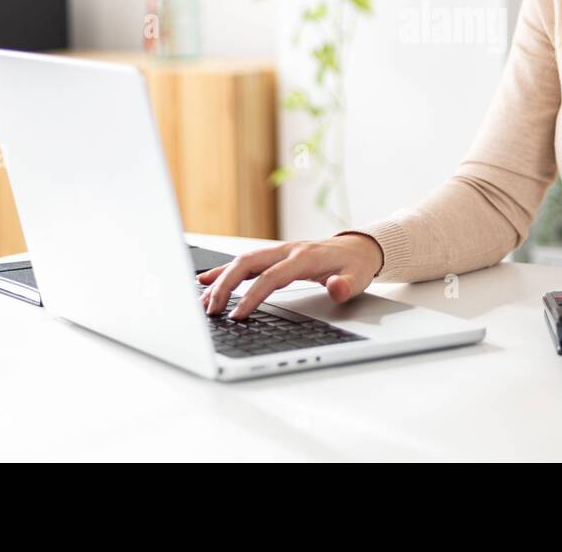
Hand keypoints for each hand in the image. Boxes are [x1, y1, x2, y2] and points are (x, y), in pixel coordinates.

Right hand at [196, 233, 383, 319]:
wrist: (359, 246)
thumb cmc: (355, 264)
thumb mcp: (358, 278)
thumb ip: (346, 286)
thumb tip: (335, 288)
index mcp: (304, 257)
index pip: (271, 278)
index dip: (252, 296)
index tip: (236, 315)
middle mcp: (287, 251)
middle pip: (247, 264)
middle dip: (225, 285)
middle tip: (210, 310)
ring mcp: (279, 251)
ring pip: (242, 262)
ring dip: (220, 279)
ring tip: (202, 301)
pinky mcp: (275, 256)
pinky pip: (246, 262)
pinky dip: (224, 270)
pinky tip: (206, 280)